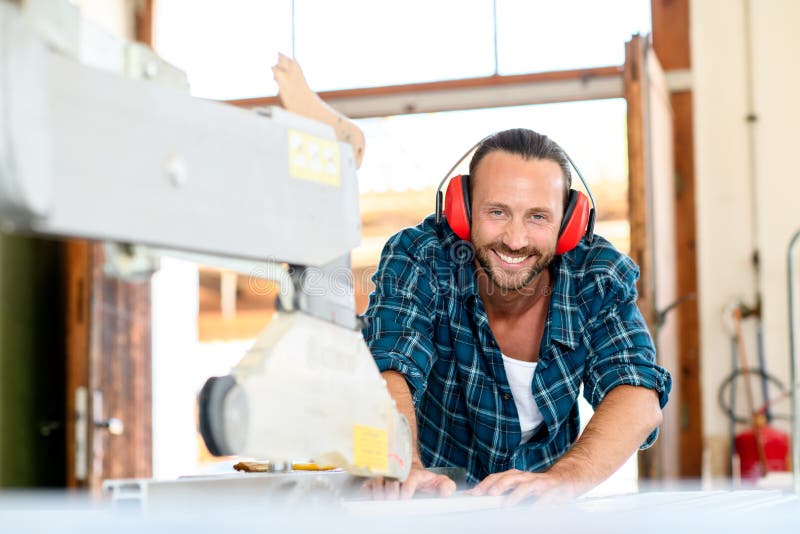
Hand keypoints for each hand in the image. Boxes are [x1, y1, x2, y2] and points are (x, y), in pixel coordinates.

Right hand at [362, 465, 455, 500]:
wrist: (408, 468)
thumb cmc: (423, 479)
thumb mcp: (437, 481)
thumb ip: (446, 486)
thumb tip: (446, 492)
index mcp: (414, 473)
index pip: (409, 477)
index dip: (406, 487)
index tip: (405, 497)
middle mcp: (398, 473)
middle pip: (391, 479)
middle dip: (390, 491)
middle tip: (391, 501)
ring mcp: (385, 475)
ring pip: (377, 480)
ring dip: (378, 492)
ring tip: (380, 501)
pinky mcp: (374, 481)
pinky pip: (366, 484)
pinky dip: (366, 491)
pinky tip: (369, 497)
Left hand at [467, 469, 581, 506]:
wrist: (564, 479)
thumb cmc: (537, 485)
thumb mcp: (519, 486)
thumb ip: (503, 490)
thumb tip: (481, 495)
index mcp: (516, 476)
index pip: (497, 477)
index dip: (485, 484)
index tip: (473, 493)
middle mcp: (526, 477)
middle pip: (510, 478)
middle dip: (499, 485)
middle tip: (490, 493)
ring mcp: (539, 483)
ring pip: (526, 486)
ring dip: (516, 495)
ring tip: (507, 505)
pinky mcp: (552, 491)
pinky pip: (544, 498)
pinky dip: (538, 505)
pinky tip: (532, 511)